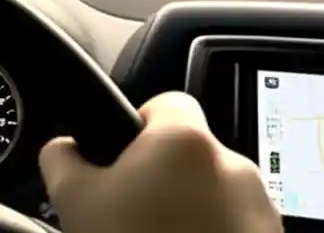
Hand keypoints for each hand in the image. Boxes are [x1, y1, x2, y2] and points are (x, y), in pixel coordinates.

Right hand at [39, 91, 279, 232]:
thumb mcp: (71, 199)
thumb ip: (62, 156)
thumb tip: (64, 148)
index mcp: (184, 142)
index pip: (165, 102)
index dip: (138, 126)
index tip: (121, 158)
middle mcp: (234, 166)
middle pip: (189, 153)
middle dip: (162, 177)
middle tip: (131, 211)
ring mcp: (261, 209)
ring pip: (214, 192)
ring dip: (190, 208)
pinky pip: (236, 225)